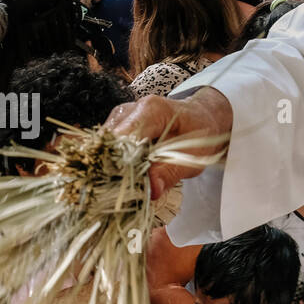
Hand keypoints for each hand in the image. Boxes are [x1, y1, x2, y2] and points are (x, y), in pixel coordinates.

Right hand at [106, 87, 231, 199]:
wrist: (199, 117)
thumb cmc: (198, 131)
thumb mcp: (193, 155)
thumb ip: (170, 172)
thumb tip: (151, 190)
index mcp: (151, 110)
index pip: (124, 138)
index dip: (120, 164)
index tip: (123, 186)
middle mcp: (129, 110)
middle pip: (109, 143)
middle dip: (113, 170)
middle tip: (123, 193)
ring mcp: (119, 118)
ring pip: (104, 147)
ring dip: (111, 168)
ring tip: (123, 187)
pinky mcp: (115, 127)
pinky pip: (107, 148)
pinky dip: (113, 165)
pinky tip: (123, 178)